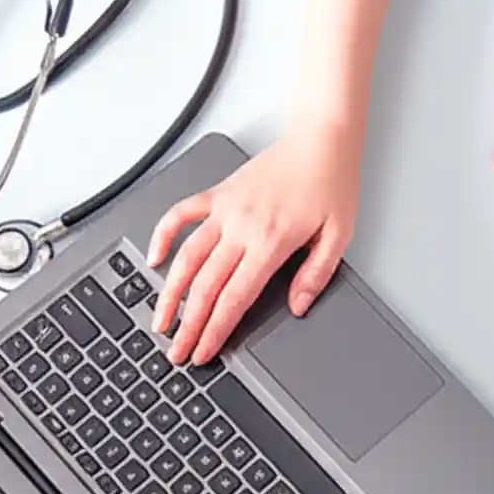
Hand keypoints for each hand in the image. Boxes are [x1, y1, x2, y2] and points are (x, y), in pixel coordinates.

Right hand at [146, 121, 361, 364]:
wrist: (321, 140)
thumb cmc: (332, 184)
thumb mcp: (339, 236)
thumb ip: (316, 274)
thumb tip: (298, 306)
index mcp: (271, 242)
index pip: (234, 298)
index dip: (214, 330)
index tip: (202, 353)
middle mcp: (242, 227)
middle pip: (205, 286)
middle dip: (188, 325)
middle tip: (175, 352)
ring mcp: (226, 209)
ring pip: (186, 257)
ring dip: (168, 292)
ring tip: (160, 320)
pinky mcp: (219, 193)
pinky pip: (181, 214)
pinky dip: (163, 235)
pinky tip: (154, 257)